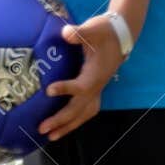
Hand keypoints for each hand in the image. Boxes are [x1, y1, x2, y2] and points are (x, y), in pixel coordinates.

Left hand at [38, 16, 125, 142]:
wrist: (121, 35)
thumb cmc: (105, 31)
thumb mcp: (93, 28)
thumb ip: (80, 32)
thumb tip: (66, 34)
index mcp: (96, 73)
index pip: (81, 86)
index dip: (66, 89)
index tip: (48, 90)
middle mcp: (97, 85)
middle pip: (79, 108)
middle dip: (61, 120)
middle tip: (42, 128)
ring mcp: (98, 89)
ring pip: (84, 114)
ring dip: (68, 126)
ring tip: (51, 136)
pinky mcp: (96, 89)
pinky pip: (86, 111)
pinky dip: (75, 121)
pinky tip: (63, 126)